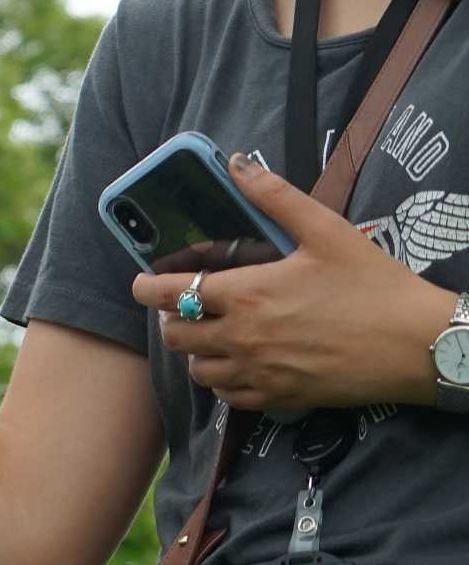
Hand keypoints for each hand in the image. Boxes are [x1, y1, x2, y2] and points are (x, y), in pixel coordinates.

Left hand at [130, 150, 450, 413]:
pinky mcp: (280, 398)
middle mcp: (241, 338)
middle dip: (172, 319)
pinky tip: (241, 364)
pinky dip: (224, 382)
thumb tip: (239, 165)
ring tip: (215, 335)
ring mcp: (259, 372)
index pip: (168, 293)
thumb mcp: (326, 231)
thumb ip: (277, 197)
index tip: (145, 282)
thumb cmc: (374, 286)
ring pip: (197, 370)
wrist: (419, 344)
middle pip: (174, 336)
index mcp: (245, 294)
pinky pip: (228, 397)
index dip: (147, 287)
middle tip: (188, 307)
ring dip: (197, 353)